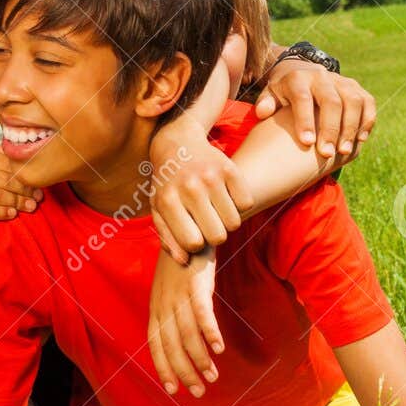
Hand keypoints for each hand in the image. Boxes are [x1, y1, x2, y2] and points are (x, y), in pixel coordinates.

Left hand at [147, 248, 221, 397]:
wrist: (190, 228)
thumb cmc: (183, 265)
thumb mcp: (170, 291)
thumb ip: (173, 315)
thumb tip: (182, 342)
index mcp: (156, 307)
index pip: (155, 344)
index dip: (163, 368)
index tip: (173, 390)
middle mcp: (164, 303)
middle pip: (171, 345)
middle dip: (184, 371)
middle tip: (198, 391)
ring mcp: (178, 294)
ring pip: (186, 333)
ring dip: (199, 358)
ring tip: (213, 376)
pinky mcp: (196, 283)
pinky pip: (202, 312)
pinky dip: (209, 331)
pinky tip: (218, 348)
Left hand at [148, 126, 252, 262]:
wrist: (178, 145)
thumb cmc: (168, 184)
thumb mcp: (159, 208)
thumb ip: (168, 237)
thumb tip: (184, 261)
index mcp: (168, 200)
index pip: (193, 243)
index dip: (196, 244)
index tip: (193, 233)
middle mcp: (190, 187)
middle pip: (217, 236)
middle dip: (214, 235)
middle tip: (206, 222)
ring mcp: (211, 177)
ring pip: (234, 223)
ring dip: (227, 221)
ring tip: (214, 209)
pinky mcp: (230, 168)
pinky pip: (247, 203)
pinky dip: (238, 205)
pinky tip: (225, 197)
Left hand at [255, 60, 374, 160]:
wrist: (301, 73)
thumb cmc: (283, 93)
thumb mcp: (270, 95)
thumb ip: (266, 103)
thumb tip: (263, 112)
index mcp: (298, 78)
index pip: (303, 97)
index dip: (305, 119)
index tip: (307, 143)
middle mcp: (321, 76)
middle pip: (331, 101)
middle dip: (330, 128)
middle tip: (327, 153)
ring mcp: (341, 80)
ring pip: (353, 101)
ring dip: (351, 127)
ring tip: (344, 151)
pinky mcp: (356, 87)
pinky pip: (367, 102)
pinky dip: (367, 120)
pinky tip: (360, 139)